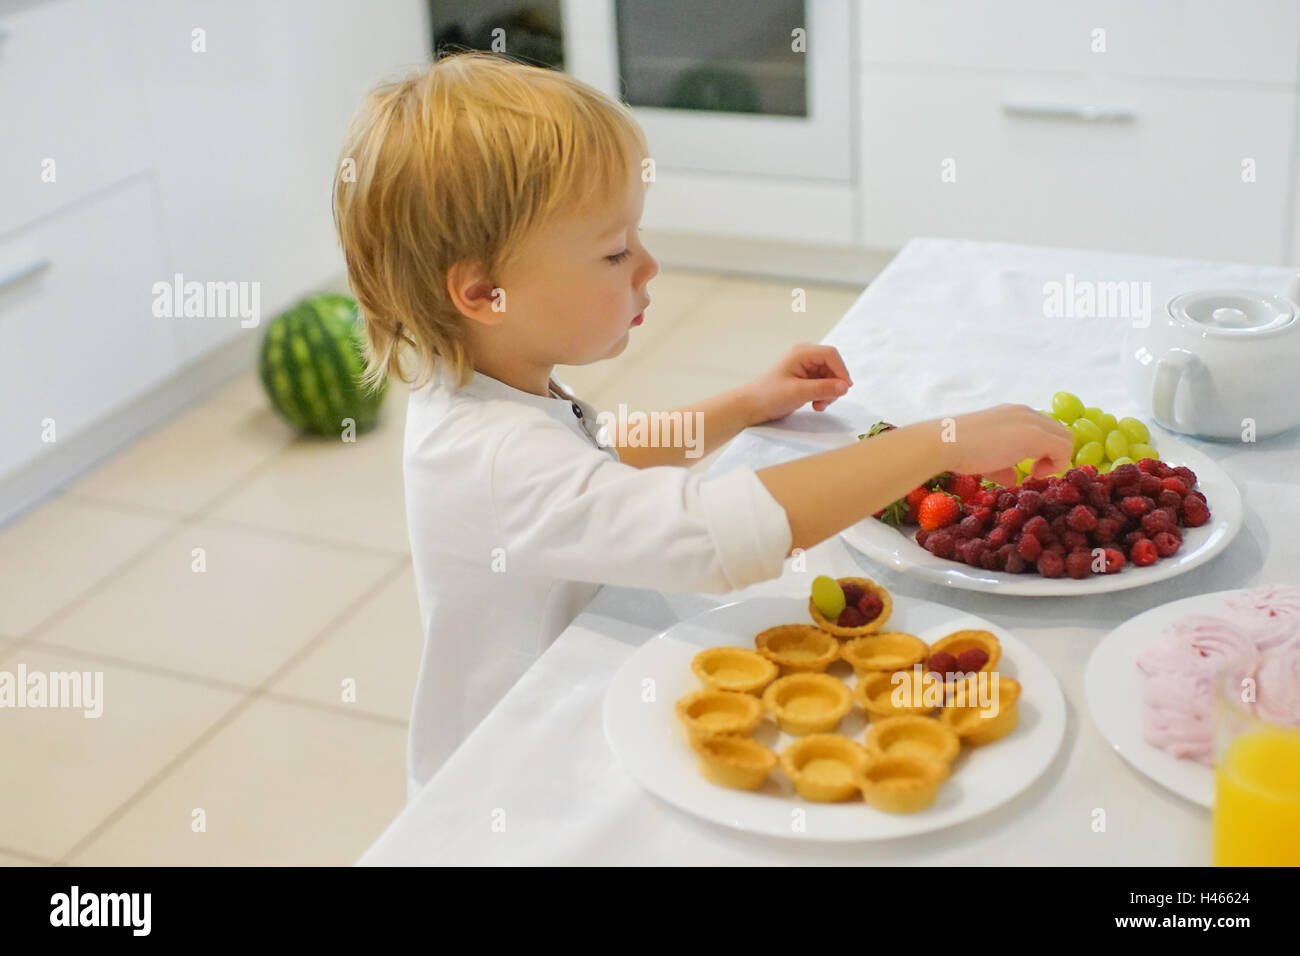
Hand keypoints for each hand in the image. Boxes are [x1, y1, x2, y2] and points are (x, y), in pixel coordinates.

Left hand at [743, 343, 851, 425]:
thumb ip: (823, 388)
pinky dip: (823, 395)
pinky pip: (822, 384)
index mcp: (802, 352)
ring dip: (828, 392)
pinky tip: (815, 405)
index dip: (841, 371)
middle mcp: (804, 356)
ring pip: (829, 377)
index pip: (831, 355)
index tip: (845, 388)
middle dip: (834, 384)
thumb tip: (845, 387)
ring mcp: (804, 368)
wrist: (751, 406)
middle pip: (832, 366)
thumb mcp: (799, 392)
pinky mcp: (804, 379)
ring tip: (818, 406)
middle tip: (827, 401)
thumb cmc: (769, 395)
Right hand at [942, 404, 1073, 486]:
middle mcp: (1026, 412)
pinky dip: (1056, 464)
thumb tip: (1013, 478)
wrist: (944, 444)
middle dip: (1053, 454)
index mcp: (1014, 414)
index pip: (1044, 428)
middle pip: (1059, 431)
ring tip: (1035, 473)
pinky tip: (1034, 473)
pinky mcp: (1035, 435)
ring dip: (1056, 459)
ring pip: (1066, 437)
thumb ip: (1003, 467)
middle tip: (1035, 471)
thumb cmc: (957, 451)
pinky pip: (1064, 449)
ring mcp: (1031, 422)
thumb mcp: (984, 459)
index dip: (1044, 450)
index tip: (1030, 467)